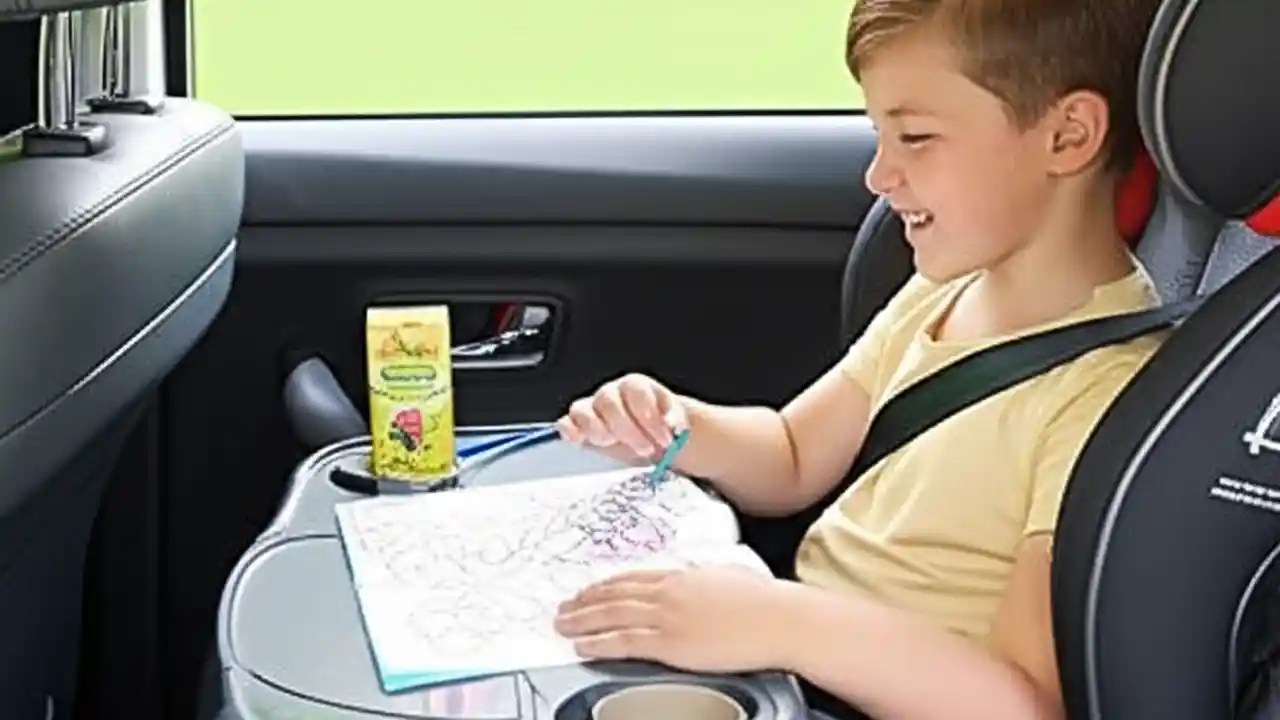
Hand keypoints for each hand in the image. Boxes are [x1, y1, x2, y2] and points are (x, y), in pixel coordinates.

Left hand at [553, 565, 790, 673]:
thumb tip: (695, 583)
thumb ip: (702, 580)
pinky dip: (598, 642)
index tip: (588, 590)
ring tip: (562, 624)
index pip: (631, 578)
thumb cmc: (762, 601)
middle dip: (584, 601)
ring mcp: (667, 617)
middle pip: (614, 594)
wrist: (777, 618)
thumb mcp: (726, 577)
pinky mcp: (671, 643)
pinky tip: (582, 645)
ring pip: (612, 616)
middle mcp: (667, 593)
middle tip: (563, 606)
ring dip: (582, 620)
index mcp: (680, 576)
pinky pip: (624, 642)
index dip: (603, 585)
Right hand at [556, 373, 688, 459]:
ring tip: (614, 444)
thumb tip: (672, 425)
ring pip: (583, 409)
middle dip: (628, 429)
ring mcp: (592, 409)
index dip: (649, 415)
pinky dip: (570, 431)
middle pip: (609, 402)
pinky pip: (566, 423)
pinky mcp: (579, 427)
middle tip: (646, 448)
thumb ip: (675, 421)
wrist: (654, 439)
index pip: (635, 391)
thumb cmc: (661, 429)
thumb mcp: (675, 423)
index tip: (666, 437)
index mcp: (634, 387)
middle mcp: (610, 394)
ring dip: (598, 430)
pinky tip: (580, 440)